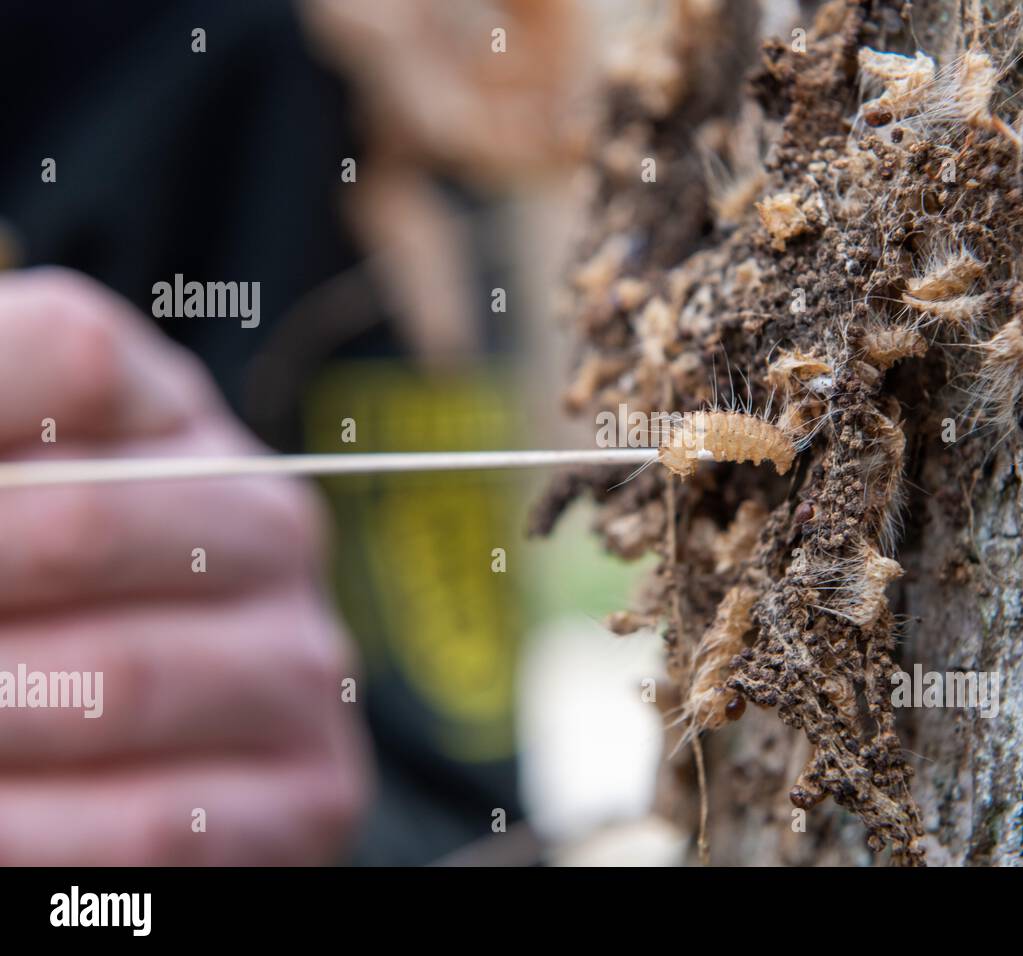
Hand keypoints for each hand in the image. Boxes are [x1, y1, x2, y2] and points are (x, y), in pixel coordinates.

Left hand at [0, 268, 371, 864]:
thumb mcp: (3, 493)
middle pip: (83, 520)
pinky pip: (160, 823)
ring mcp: (301, 656)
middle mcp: (265, 523)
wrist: (139, 754)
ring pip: (119, 682)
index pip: (69, 355)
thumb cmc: (28, 606)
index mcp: (172, 419)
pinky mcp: (316, 785)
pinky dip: (35, 835)